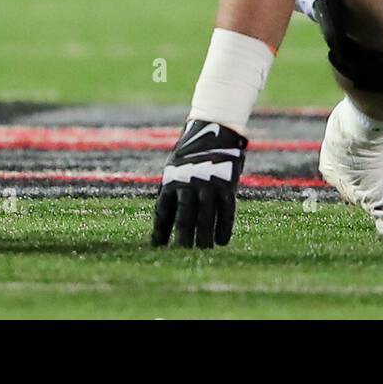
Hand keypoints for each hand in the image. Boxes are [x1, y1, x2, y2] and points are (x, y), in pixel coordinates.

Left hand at [151, 119, 247, 248]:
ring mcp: (209, 184)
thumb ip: (171, 190)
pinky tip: (221, 241)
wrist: (214, 126)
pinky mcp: (226, 183)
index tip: (156, 247)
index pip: (163, 211)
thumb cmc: (191, 151)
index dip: (160, 230)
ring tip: (202, 253)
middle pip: (185, 217)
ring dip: (204, 237)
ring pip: (206, 216)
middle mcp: (189, 183)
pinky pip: (225, 210)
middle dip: (182, 238)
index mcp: (172, 179)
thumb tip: (164, 219)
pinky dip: (224, 227)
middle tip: (180, 257)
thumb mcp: (175, 167)